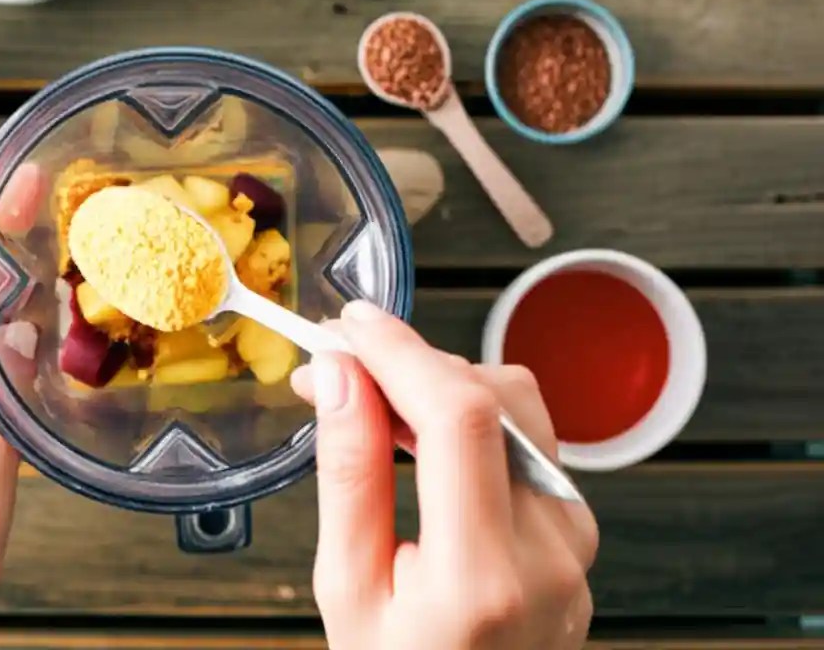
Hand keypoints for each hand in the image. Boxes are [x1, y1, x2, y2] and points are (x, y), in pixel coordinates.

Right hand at [291, 301, 597, 649]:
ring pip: (519, 406)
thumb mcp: (346, 587)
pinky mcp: (575, 531)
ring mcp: (575, 540)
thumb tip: (339, 378)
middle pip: (496, 396)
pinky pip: (527, 439)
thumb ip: (347, 475)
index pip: (459, 418)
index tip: (347, 327)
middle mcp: (551, 550)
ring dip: (441, 380)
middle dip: (410, 359)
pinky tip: (416, 430)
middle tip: (337, 365)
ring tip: (372, 396)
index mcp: (484, 575)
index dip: (400, 352)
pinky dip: (469, 414)